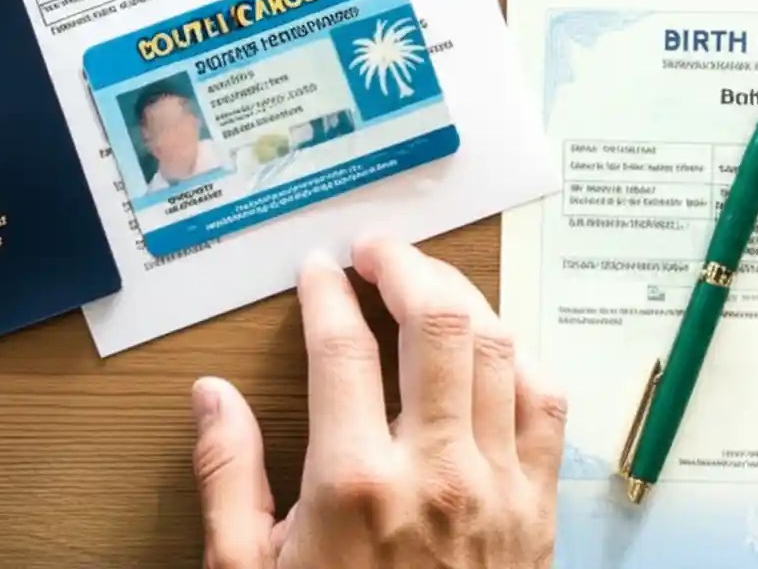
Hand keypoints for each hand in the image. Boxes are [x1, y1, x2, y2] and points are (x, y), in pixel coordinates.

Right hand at [190, 238, 566, 567]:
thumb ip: (227, 476)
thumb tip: (211, 395)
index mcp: (354, 483)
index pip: (342, 345)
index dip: (327, 292)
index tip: (318, 271)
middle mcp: (436, 471)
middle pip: (437, 323)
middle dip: (405, 265)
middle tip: (376, 250)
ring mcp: (498, 486)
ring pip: (499, 347)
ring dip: (463, 296)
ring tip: (429, 283)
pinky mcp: (538, 506)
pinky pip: (546, 403)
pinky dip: (521, 358)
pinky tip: (491, 349)